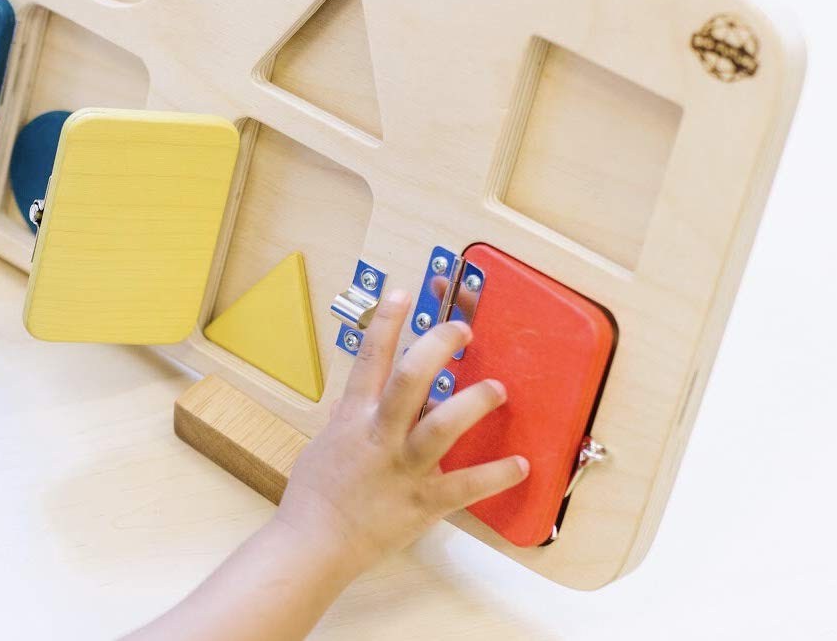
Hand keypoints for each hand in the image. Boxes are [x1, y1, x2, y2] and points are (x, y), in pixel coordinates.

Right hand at [273, 288, 526, 571]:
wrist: (314, 543)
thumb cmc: (315, 495)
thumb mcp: (327, 444)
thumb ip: (348, 418)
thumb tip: (359, 397)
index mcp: (353, 417)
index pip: (369, 358)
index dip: (384, 321)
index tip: (400, 293)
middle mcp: (379, 435)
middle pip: (409, 379)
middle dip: (437, 348)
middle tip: (462, 330)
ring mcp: (403, 467)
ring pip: (442, 426)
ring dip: (473, 403)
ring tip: (497, 389)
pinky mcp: (423, 502)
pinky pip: (466, 486)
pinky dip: (496, 475)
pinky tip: (521, 464)